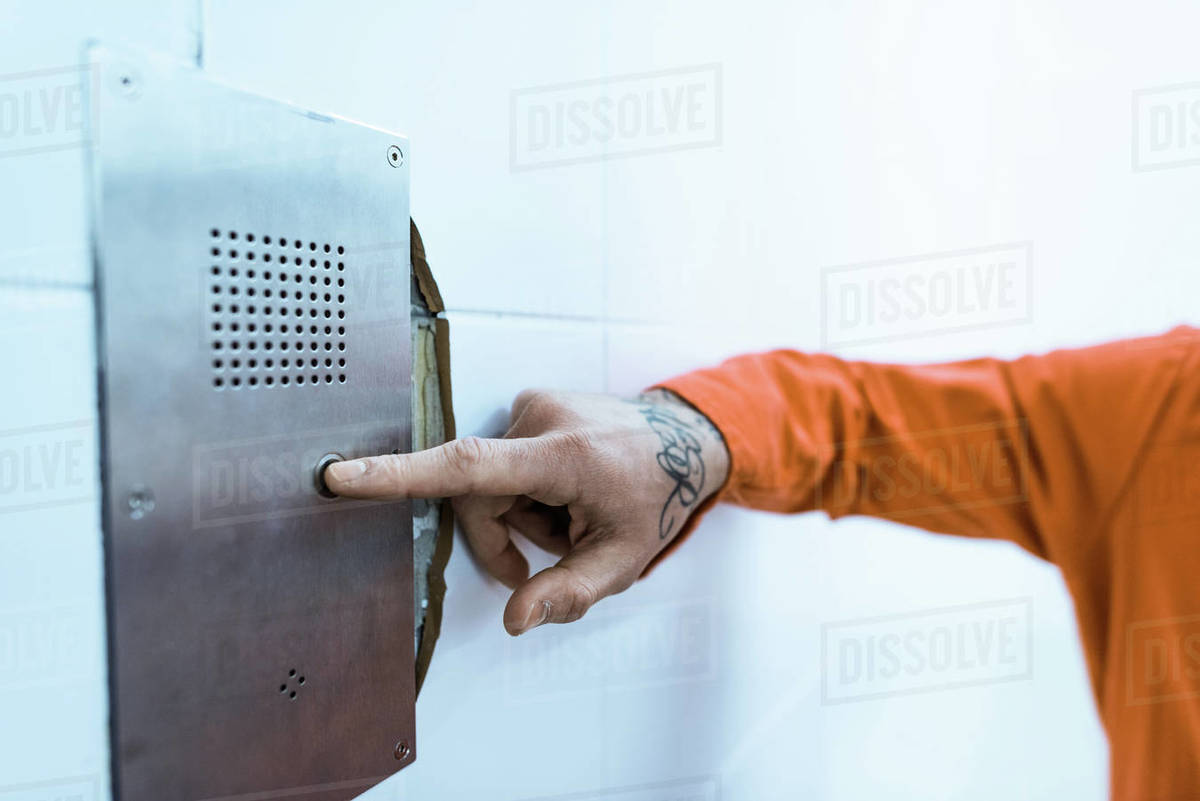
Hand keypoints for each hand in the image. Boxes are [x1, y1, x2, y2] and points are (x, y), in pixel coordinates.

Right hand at [324, 388, 729, 634]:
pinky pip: (504, 457)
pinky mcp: (533, 401)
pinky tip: (563, 491)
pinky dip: (525, 487)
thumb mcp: (623, 561)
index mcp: (562, 457)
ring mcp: (536, 404)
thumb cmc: (653, 500)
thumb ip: (567, 593)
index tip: (339, 474)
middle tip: (542, 559)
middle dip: (501, 537)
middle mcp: (542, 419)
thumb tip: (512, 620)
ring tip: (568, 515)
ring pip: (489, 479)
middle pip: (476, 494)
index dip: (397, 475)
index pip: (466, 466)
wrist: (684, 441)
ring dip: (519, 511)